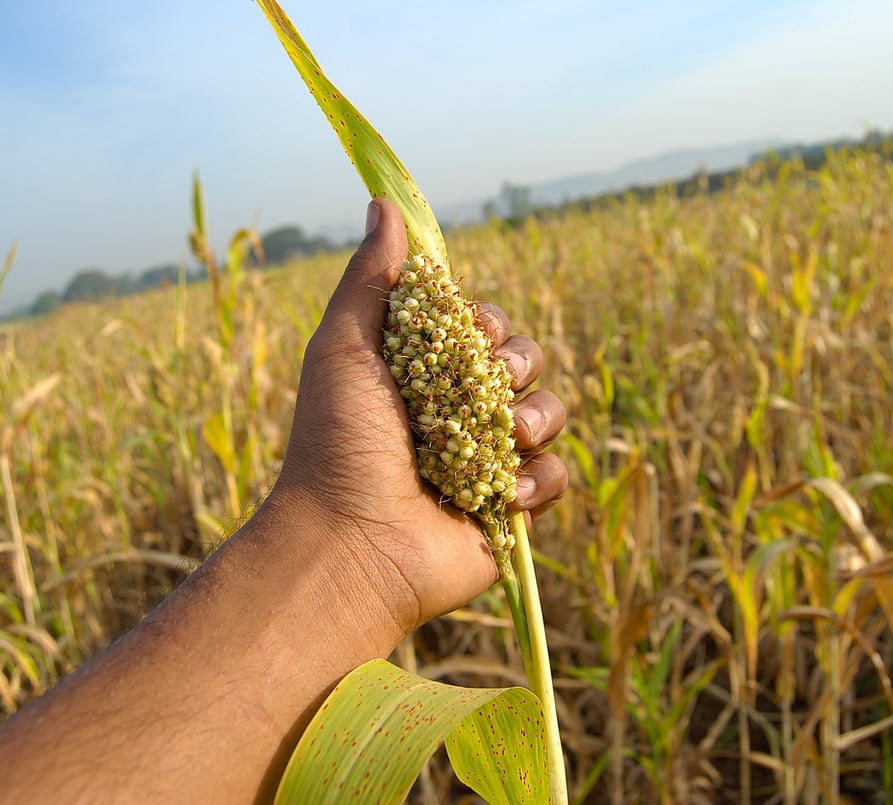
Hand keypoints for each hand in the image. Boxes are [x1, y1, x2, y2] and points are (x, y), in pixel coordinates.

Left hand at [268, 198, 566, 640]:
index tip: (471, 332)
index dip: (487, 323)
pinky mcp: (512, 511)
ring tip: (504, 440)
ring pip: (549, 414)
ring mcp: (488, 462)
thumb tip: (385, 202)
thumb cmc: (338, 441)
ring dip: (534, 419)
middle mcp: (460, 413)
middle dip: (517, 363)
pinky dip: (537, 482)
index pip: (483, 327)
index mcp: (424, 374)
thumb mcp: (345, 346)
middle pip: (524, 361)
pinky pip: (554, 478)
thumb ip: (371, 278)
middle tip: (492, 382)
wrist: (351, 541)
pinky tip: (502, 494)